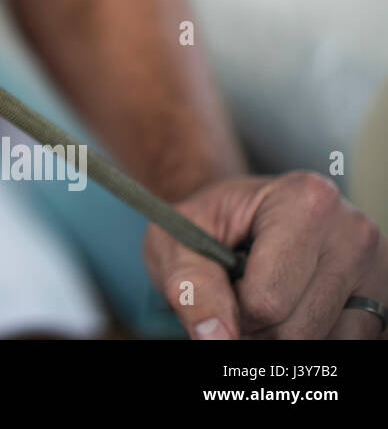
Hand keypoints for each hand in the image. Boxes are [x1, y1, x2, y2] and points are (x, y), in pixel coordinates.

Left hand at [144, 171, 386, 338]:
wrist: (239, 214)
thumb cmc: (209, 225)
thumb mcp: (177, 243)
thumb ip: (189, 286)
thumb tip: (215, 338)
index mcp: (305, 199)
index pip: (267, 299)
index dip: (232, 309)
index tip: (223, 287)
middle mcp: (352, 229)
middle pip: (299, 328)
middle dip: (258, 327)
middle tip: (240, 298)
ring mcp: (376, 263)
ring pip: (326, 342)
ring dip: (285, 336)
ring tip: (267, 299)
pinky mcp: (383, 292)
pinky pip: (351, 344)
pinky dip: (315, 338)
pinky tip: (295, 308)